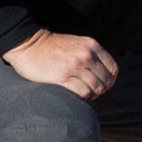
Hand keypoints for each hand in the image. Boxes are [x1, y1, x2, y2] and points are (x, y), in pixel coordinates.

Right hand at [2, 28, 118, 100]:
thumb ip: (91, 54)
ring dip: (92, 95)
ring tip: (84, 94)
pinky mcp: (62, 77)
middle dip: (101, 89)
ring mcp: (75, 66)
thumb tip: (105, 74)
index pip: (113, 68)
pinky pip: (83, 92)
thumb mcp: (77, 44)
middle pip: (106, 80)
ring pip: (96, 88)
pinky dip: (83, 97)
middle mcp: (86, 55)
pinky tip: (77, 96)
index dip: (111, 80)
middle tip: (92, 92)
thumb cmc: (52, 47)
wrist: (28, 45)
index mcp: (91, 45)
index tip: (103, 84)